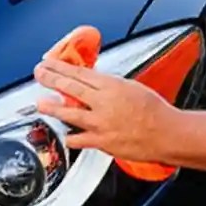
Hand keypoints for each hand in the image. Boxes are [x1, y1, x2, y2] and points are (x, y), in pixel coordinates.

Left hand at [33, 58, 177, 162]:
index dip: (60, 67)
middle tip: (39, 74)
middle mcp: (103, 103)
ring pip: (69, 113)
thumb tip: (92, 84)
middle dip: (51, 79)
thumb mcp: (131, 87)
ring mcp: (101, 123)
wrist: (167, 133)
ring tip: (41, 103)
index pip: (79, 72)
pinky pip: (80, 139)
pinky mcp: (102, 142)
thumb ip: (109, 86)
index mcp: (111, 86)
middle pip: (70, 87)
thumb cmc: (155, 111)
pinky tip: (63, 135)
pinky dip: (70, 137)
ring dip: (52, 107)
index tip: (49, 63)